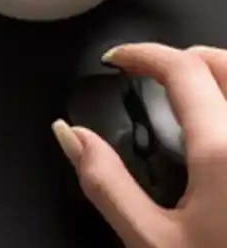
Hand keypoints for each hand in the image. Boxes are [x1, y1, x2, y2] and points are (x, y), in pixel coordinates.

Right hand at [53, 43, 226, 247]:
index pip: (181, 68)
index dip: (142, 54)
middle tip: (155, 76)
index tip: (118, 60)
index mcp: (223, 148)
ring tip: (196, 100)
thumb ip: (106, 183)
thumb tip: (70, 136)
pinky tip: (224, 133)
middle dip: (187, 58)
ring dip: (221, 79)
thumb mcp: (153, 243)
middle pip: (226, 62)